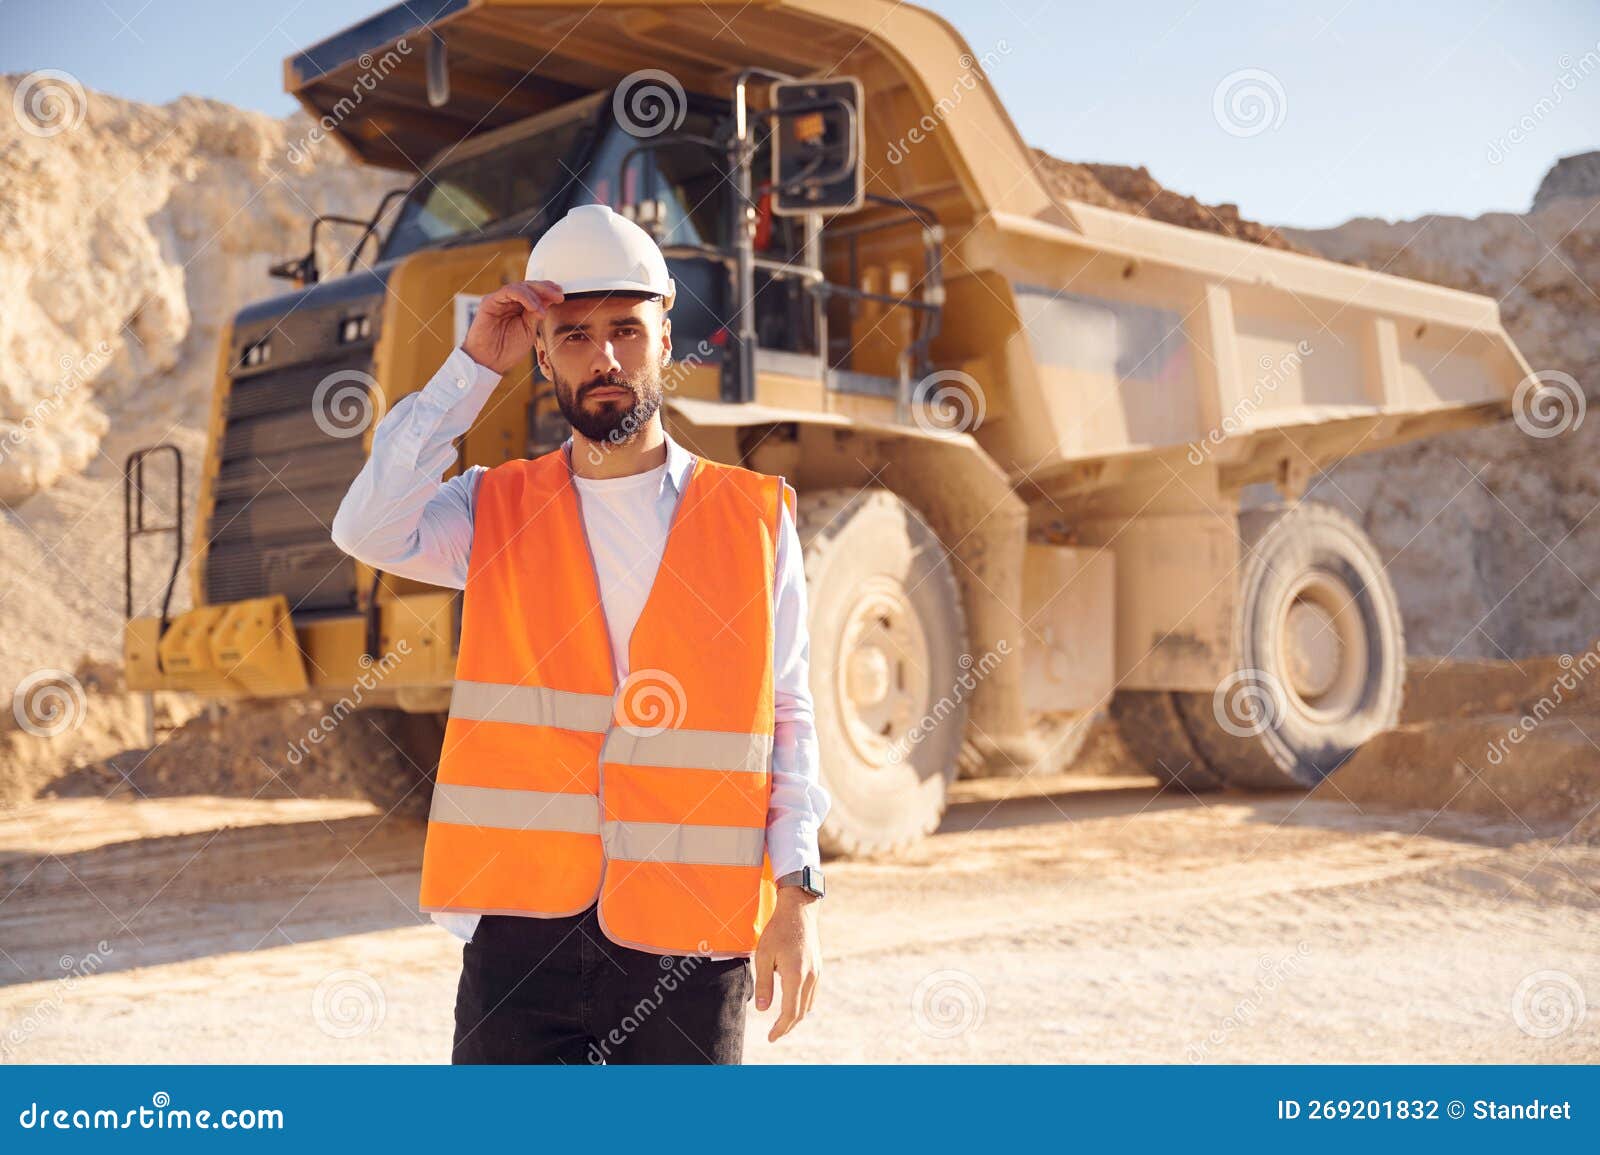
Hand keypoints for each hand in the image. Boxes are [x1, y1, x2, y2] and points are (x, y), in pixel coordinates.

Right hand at [460, 280, 563, 373]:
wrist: (490, 362)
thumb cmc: (508, 349)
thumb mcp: (529, 330)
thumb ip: (537, 313)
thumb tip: (550, 298)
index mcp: (520, 307)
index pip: (535, 293)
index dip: (548, 291)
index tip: (561, 296)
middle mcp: (509, 301)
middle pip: (529, 286)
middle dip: (545, 289)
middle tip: (559, 296)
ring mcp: (500, 300)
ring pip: (520, 286)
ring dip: (536, 295)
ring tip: (543, 310)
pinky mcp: (490, 301)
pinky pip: (508, 291)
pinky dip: (523, 296)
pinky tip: (533, 307)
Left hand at [753, 886, 820, 1041]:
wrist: (799, 910)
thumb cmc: (778, 930)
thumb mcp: (763, 955)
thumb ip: (763, 983)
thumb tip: (762, 1009)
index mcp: (796, 975)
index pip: (790, 1011)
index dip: (780, 1028)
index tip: (771, 1038)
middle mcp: (810, 977)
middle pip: (801, 1012)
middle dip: (788, 1026)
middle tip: (774, 1034)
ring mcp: (817, 972)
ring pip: (808, 1004)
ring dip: (795, 1016)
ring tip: (781, 1021)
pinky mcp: (818, 968)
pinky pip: (812, 994)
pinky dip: (802, 1004)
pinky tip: (792, 1003)